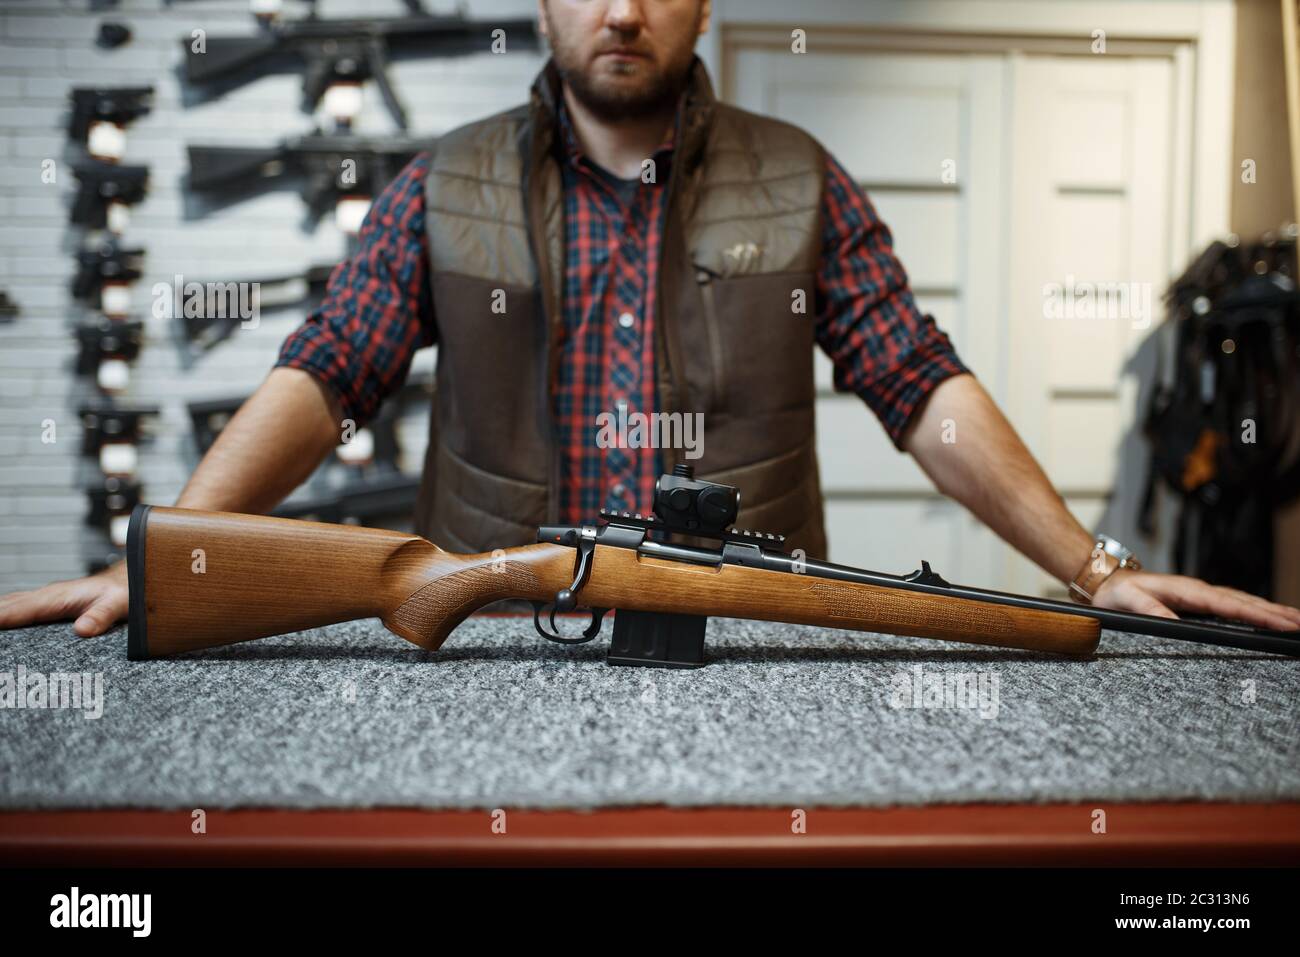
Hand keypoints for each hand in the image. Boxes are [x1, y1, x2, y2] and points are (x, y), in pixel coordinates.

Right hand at [0, 562, 127, 637]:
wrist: (132, 580)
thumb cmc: (126, 592)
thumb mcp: (119, 605)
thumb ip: (102, 616)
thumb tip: (82, 629)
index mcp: (58, 597)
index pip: (20, 610)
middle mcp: (46, 596)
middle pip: (5, 606)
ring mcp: (44, 599)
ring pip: (8, 605)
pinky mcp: (46, 604)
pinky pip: (16, 608)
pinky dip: (2, 614)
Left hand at [1093, 570, 1299, 630]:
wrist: (1107, 581)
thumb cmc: (1118, 591)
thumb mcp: (1130, 602)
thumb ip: (1151, 612)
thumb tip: (1173, 623)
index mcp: (1187, 590)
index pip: (1230, 605)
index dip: (1258, 615)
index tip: (1283, 622)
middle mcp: (1198, 591)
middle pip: (1244, 602)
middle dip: (1276, 613)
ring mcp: (1199, 596)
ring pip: (1242, 603)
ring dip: (1270, 611)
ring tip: (1295, 621)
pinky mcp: (1197, 602)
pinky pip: (1231, 606)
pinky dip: (1253, 611)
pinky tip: (1266, 619)